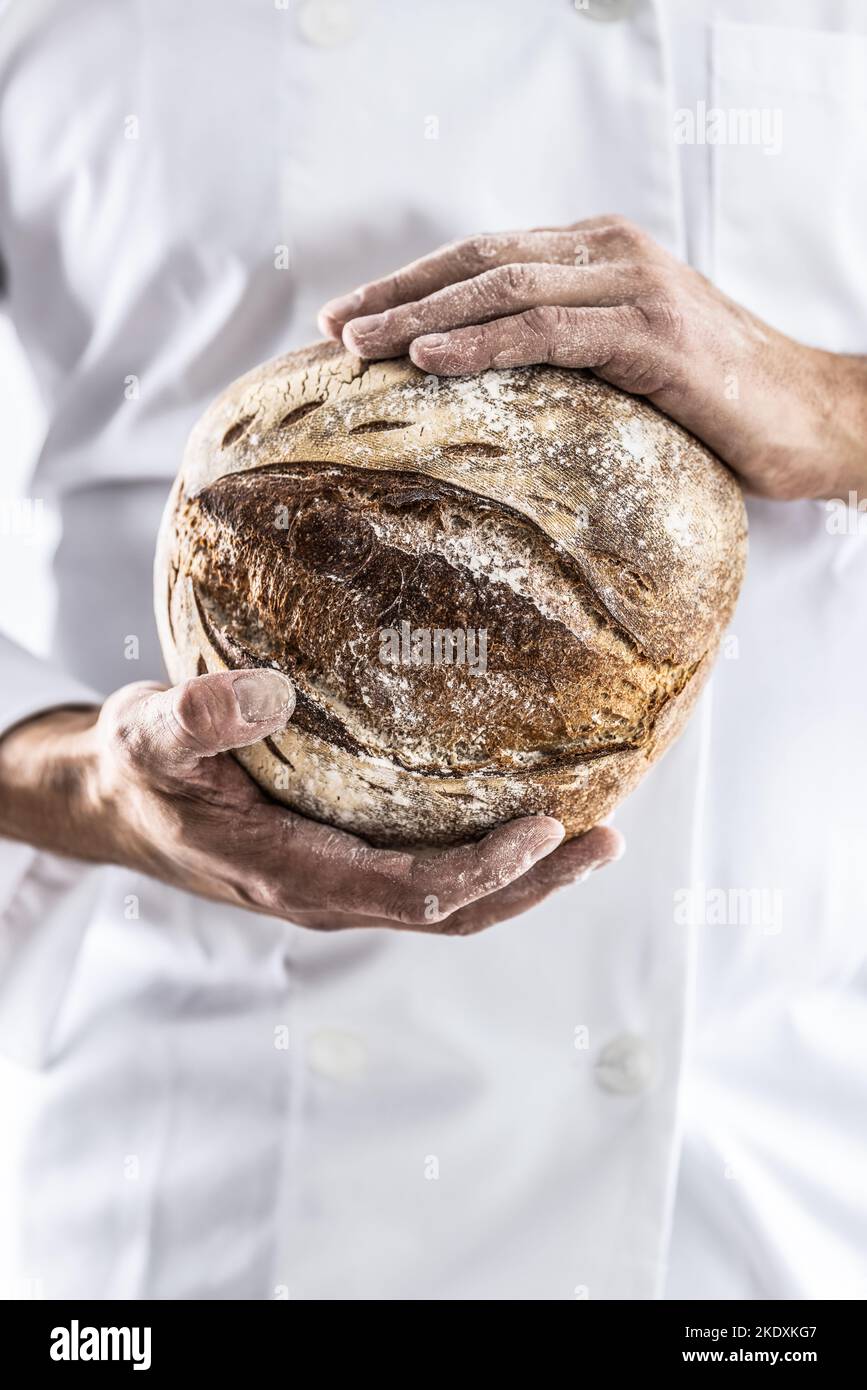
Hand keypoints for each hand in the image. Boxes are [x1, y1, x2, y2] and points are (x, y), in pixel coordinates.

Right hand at [0, 669, 621, 935]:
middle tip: (607, 840)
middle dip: (532, 884)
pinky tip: (521, 816)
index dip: (484, 869)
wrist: (116, 805)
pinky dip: (486, 859)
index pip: (412, 894)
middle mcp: (326, 894)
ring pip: (448, 903)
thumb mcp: (150, 735)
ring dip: (522, 877)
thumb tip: (263, 689)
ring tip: (593, 837)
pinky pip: (428, 877)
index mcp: (292, 874)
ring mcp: (339, 887)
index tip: (546, 826)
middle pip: (452, 912)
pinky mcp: (343, 865)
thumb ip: (197, 718)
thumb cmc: (139, 770)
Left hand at [319, 215, 866, 501]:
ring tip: (360, 347)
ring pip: (503, 289)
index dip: (411, 284)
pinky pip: (549, 331)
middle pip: (480, 262)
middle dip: (398, 296)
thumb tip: (489, 382)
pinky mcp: (654, 335)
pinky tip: (431, 361)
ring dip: (422, 318)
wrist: (812, 415)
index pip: (485, 255)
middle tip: (332, 330)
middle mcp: (611, 254)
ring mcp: (634, 289)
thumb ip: (567, 345)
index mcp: (599, 252)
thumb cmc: (718, 399)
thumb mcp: (630, 358)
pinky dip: (483, 343)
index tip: (349, 316)